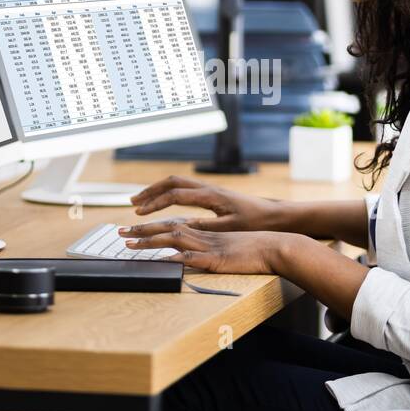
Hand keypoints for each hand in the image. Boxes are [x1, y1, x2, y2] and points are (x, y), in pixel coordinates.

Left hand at [117, 218, 293, 274]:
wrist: (275, 247)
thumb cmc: (255, 249)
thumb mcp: (229, 247)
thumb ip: (212, 248)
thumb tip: (195, 255)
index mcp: (206, 233)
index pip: (173, 226)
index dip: (152, 227)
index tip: (134, 229)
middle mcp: (203, 236)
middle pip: (167, 229)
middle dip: (141, 231)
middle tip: (120, 233)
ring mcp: (209, 246)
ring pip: (174, 240)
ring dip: (150, 241)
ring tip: (130, 245)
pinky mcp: (217, 259)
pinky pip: (192, 257)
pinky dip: (175, 257)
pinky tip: (162, 258)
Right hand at [128, 175, 289, 231]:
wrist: (276, 215)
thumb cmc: (255, 222)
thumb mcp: (228, 228)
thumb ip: (203, 227)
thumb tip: (178, 227)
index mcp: (210, 196)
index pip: (174, 195)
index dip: (154, 203)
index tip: (139, 212)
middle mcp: (208, 188)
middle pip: (171, 182)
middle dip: (150, 191)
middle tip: (133, 203)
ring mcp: (211, 189)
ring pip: (178, 183)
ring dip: (158, 190)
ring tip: (143, 201)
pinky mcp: (214, 195)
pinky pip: (185, 188)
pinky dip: (170, 193)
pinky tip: (165, 203)